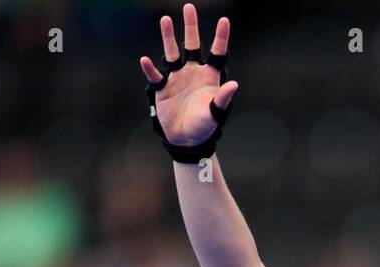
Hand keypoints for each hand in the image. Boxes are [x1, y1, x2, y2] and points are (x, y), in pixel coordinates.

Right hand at [139, 3, 237, 146]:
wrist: (186, 140)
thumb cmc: (205, 127)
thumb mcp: (216, 113)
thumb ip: (223, 98)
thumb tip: (233, 84)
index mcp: (210, 77)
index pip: (217, 53)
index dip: (220, 37)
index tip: (224, 20)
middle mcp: (193, 72)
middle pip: (192, 45)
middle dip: (191, 27)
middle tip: (189, 7)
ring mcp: (177, 78)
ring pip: (172, 53)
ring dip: (169, 37)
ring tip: (165, 20)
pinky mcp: (162, 87)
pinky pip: (155, 75)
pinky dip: (150, 69)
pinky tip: (146, 60)